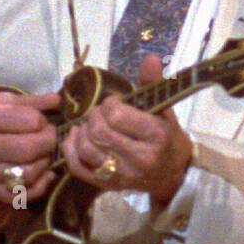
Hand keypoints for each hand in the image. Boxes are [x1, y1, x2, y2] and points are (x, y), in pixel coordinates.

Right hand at [0, 90, 59, 202]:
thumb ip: (27, 101)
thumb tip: (57, 100)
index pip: (30, 121)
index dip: (43, 121)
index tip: (41, 122)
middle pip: (31, 149)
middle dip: (49, 143)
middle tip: (48, 139)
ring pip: (28, 173)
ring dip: (45, 163)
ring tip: (42, 154)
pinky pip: (19, 195)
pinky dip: (38, 187)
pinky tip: (44, 175)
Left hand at [61, 54, 191, 206]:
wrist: (172, 175)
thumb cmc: (168, 138)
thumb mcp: (165, 110)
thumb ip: (153, 84)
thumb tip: (149, 57)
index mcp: (156, 136)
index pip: (118, 116)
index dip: (111, 104)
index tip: (116, 102)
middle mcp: (139, 159)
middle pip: (99, 132)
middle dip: (95, 116)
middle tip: (101, 112)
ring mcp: (121, 176)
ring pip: (86, 149)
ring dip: (82, 131)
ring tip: (90, 124)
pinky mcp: (107, 186)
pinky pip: (78, 167)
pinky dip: (71, 149)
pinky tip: (76, 137)